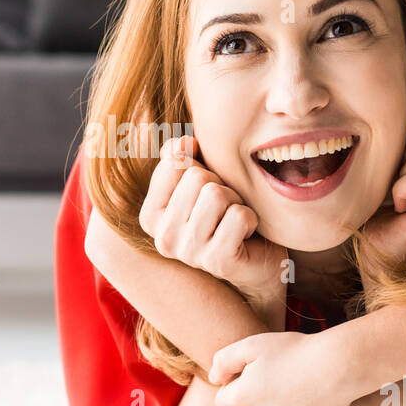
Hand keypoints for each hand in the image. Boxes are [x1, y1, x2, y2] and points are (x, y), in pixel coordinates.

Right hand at [139, 135, 286, 306]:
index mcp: (150, 216)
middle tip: (225, 211)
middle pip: (197, 177)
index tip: (206, 194)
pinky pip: (239, 215)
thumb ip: (181, 159)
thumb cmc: (224, 217)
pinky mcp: (218, 261)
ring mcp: (189, 252)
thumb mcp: (197, 184)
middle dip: (221, 186)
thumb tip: (182, 142)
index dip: (201, 169)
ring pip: (217, 194)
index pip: (174, 162)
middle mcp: (163, 238)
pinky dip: (251, 219)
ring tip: (234, 222)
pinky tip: (246, 236)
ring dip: (236, 202)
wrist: (254, 263)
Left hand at [207, 329, 349, 405]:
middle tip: (276, 384)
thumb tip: (213, 379)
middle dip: (252, 404)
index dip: (237, 387)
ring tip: (290, 398)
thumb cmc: (295, 351)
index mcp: (241, 397)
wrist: (337, 368)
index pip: (223, 400)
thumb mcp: (254, 344)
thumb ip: (224, 360)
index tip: (256, 376)